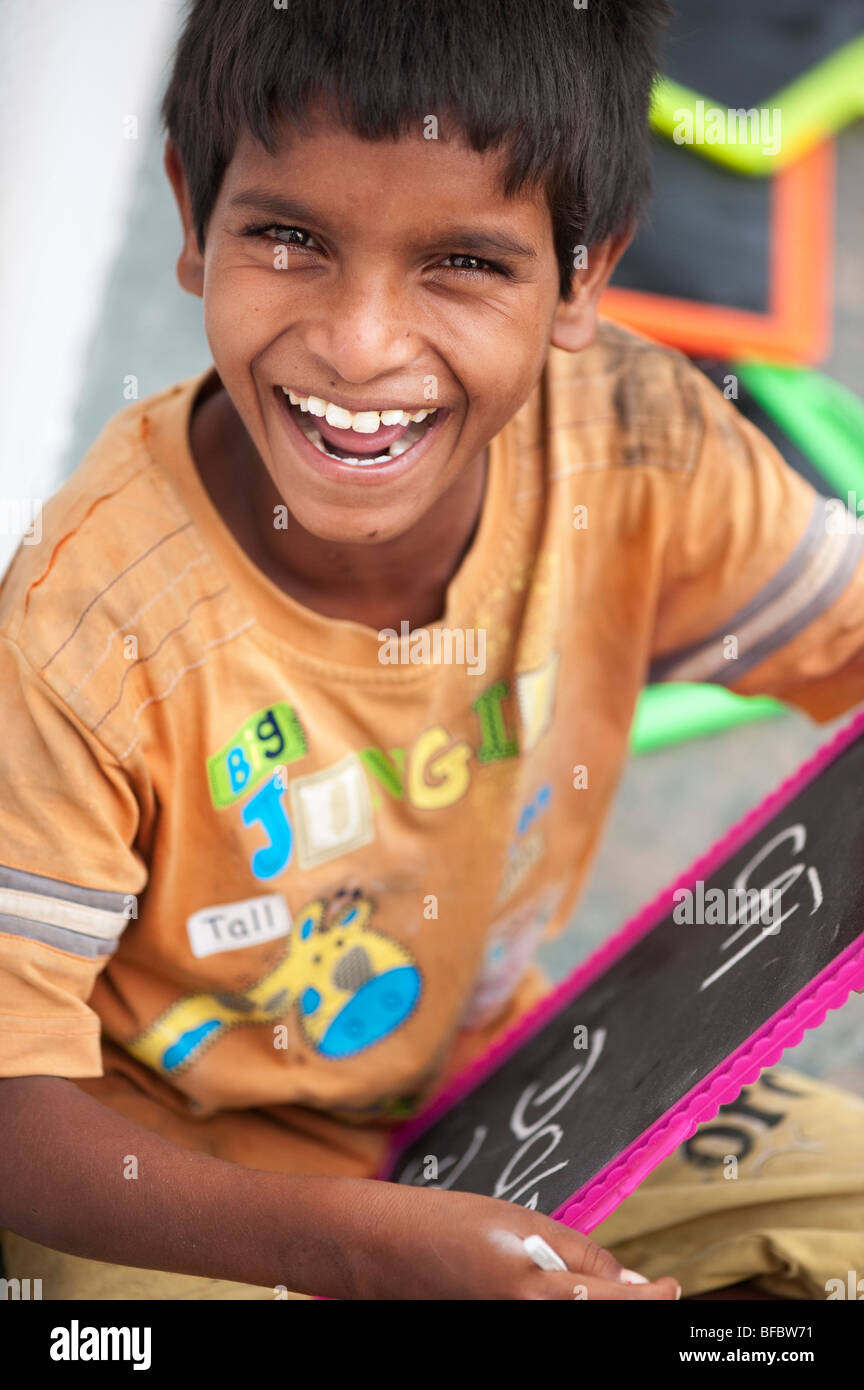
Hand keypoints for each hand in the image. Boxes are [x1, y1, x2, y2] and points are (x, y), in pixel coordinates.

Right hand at [319, 1179, 680, 1299]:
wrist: (382, 1250)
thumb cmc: (448, 1224)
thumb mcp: (520, 1222)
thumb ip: (579, 1255)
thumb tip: (632, 1280)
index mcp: (534, 1292)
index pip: (618, 1304)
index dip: (654, 1299)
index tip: (670, 1287)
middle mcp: (524, 1322)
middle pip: (597, 1315)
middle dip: (622, 1304)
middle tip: (636, 1287)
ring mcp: (505, 1332)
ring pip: (574, 1320)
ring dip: (591, 1304)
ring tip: (581, 1281)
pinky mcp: (494, 1335)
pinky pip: (542, 1322)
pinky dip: (560, 1307)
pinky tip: (551, 1291)